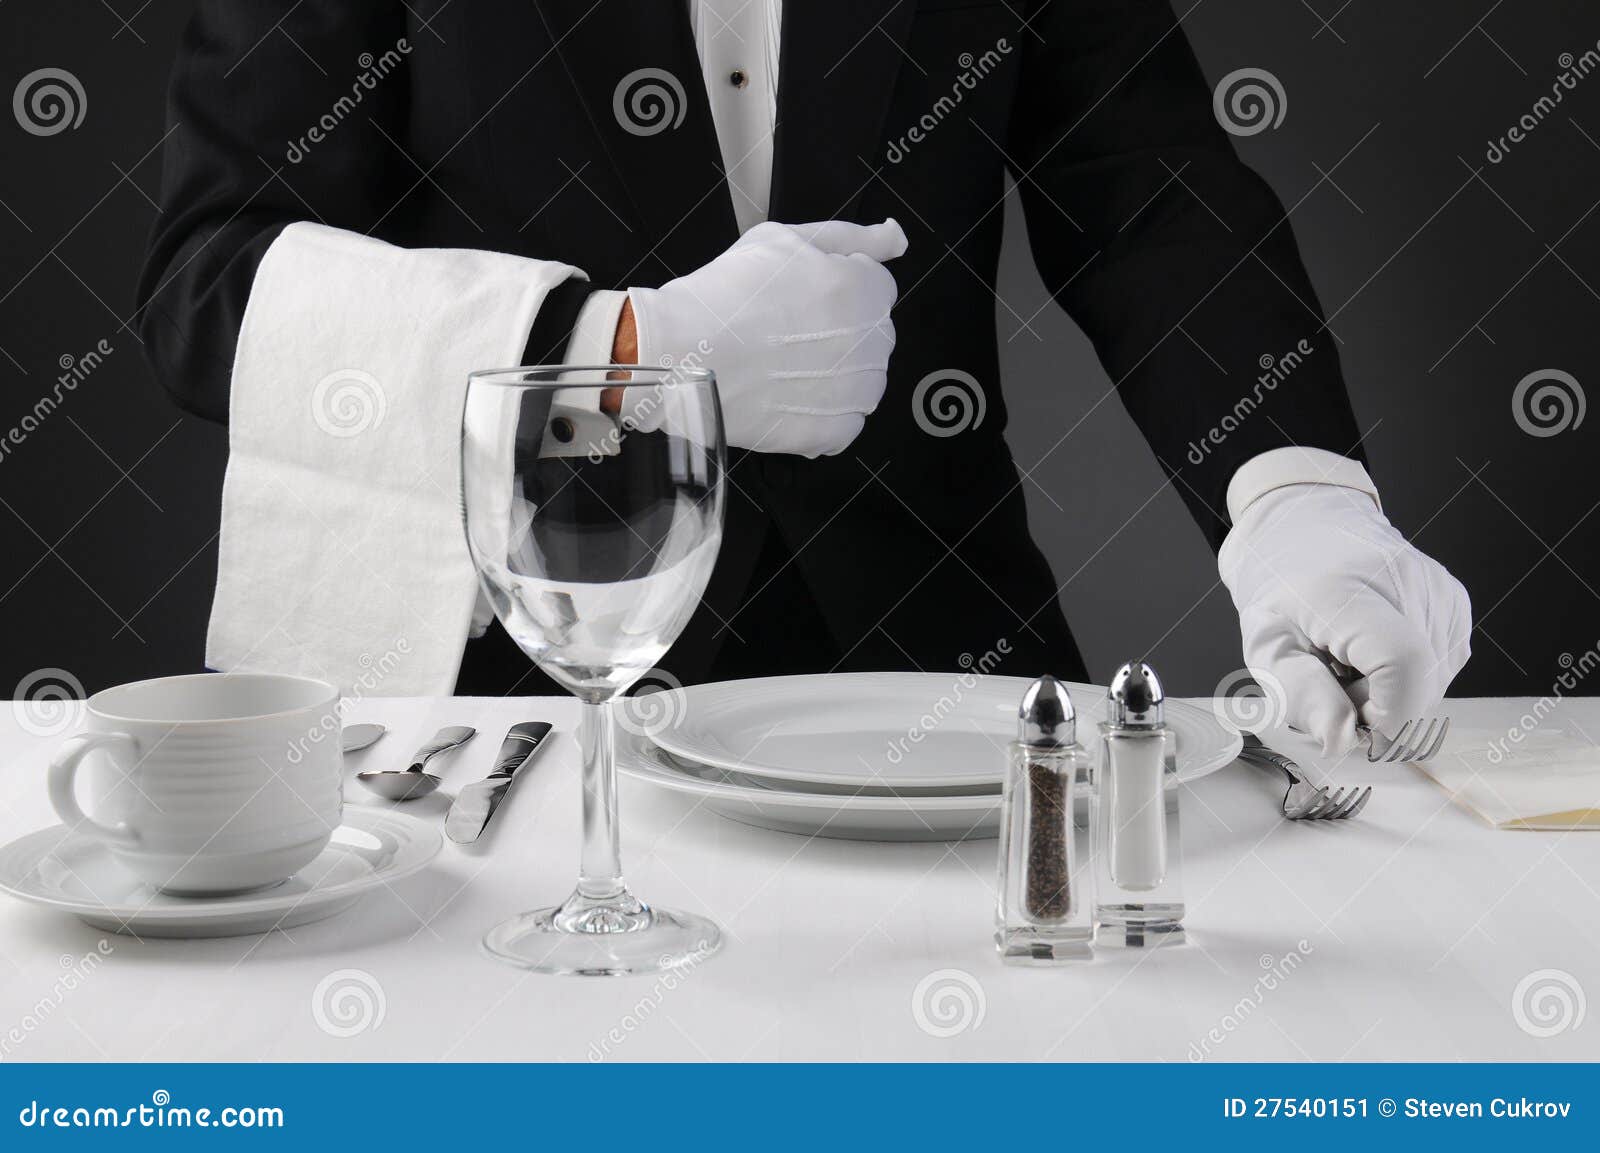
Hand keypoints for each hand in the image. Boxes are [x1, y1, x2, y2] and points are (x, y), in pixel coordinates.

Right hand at [626, 219, 906, 457]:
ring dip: (834, 373)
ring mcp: (856, 393)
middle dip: (840, 331)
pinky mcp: (834, 433)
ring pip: (863, 380)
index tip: (800, 298)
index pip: (877, 288)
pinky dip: (821, 414)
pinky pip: (845, 423)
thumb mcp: (786, 239)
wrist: (682, 353)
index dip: (837, 288)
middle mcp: (872, 343)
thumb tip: (897, 237)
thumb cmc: (728, 292)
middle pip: (872, 335)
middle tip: (784, 331)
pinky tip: (786, 398)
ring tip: (782, 366)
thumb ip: (852, 237)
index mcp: (865, 290)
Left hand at [1218, 482, 1471, 755]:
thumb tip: (1343, 739)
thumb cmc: (1282, 588)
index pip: (1403, 664)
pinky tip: (1376, 651)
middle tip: (1335, 684)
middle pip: (1421, 686)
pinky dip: (1410, 674)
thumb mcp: (1267, 645)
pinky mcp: (1455, 602)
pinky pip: (1442, 667)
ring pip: (1435, 684)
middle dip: (1379, 710)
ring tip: (1351, 661)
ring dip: (1393, 692)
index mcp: (1347, 591)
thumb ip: (1301, 694)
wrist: (1305, 529)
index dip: (1388, 715)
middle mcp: (1406, 584)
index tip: (1354, 725)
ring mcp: (1438, 591)